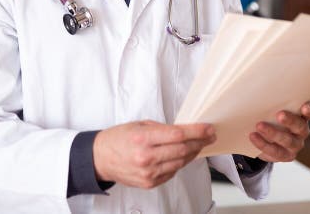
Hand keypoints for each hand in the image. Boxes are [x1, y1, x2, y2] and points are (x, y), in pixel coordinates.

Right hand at [92, 120, 215, 188]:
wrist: (99, 158)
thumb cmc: (117, 139)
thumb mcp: (137, 125)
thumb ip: (160, 129)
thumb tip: (183, 130)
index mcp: (143, 139)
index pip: (177, 135)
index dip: (196, 131)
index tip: (208, 128)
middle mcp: (146, 157)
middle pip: (183, 150)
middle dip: (200, 142)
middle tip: (209, 136)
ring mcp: (149, 173)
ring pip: (180, 162)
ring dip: (192, 153)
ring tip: (198, 145)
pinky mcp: (150, 183)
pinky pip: (172, 172)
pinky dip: (179, 163)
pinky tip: (181, 155)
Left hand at [249, 101, 309, 161]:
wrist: (260, 135)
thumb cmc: (268, 113)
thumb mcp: (271, 103)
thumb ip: (271, 95)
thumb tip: (254, 77)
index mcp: (302, 114)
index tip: (304, 107)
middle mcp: (302, 130)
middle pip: (301, 126)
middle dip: (291, 121)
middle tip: (279, 115)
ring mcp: (295, 144)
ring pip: (288, 140)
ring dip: (274, 133)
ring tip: (259, 125)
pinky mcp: (285, 155)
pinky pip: (276, 151)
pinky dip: (263, 144)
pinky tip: (253, 136)